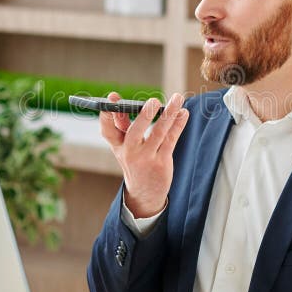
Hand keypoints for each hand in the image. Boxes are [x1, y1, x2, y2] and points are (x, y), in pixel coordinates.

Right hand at [99, 92, 188, 217]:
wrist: (144, 192)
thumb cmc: (135, 161)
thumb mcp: (124, 145)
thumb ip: (124, 124)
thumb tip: (122, 99)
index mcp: (117, 146)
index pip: (107, 129)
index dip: (107, 115)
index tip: (111, 98)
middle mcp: (129, 152)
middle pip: (135, 132)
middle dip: (144, 116)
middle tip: (154, 101)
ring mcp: (146, 159)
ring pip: (158, 133)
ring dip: (170, 113)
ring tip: (178, 98)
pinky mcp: (161, 163)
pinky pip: (171, 140)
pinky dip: (178, 125)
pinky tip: (183, 113)